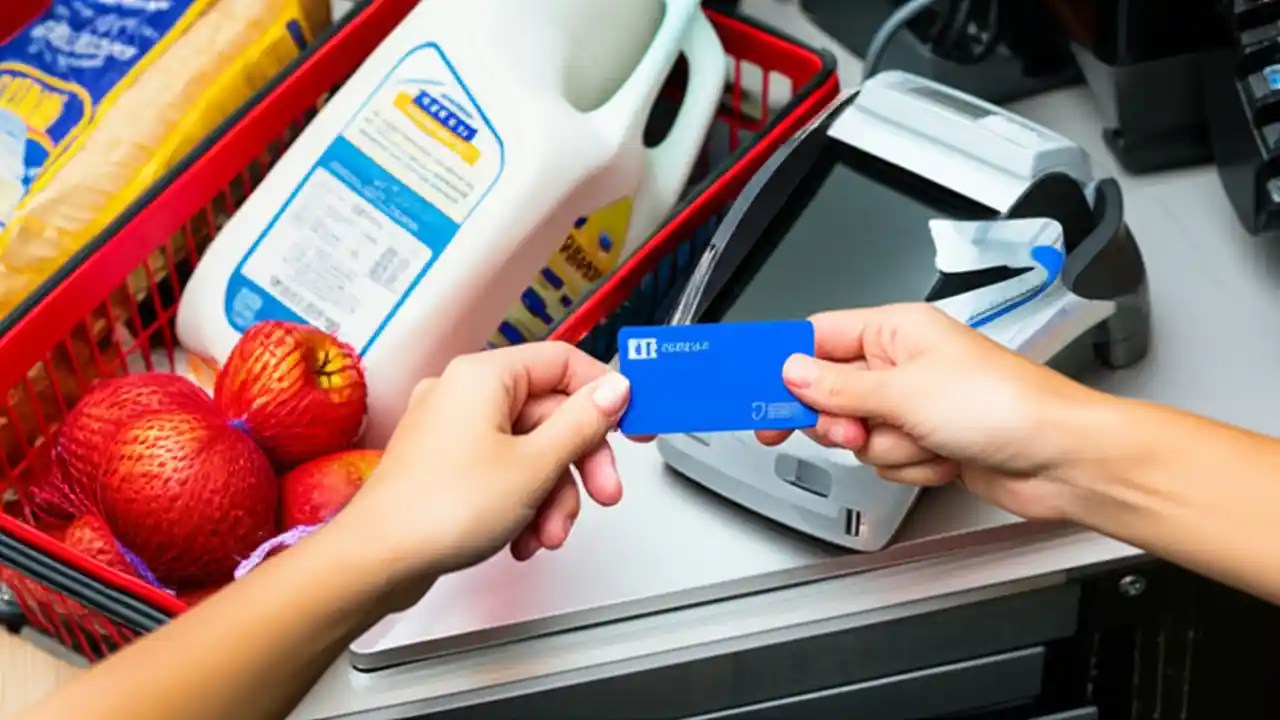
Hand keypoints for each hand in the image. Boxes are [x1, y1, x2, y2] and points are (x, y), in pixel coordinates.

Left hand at [325, 341, 630, 608]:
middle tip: (603, 493)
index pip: (564, 362)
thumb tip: (615, 389)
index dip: (606, 393)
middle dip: (579, 464)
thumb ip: (583, 423)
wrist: (378, 562)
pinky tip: (521, 539)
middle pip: (551, 415)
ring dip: (551, 495)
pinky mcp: (446, 465)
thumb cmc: (439, 509)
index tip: (634, 423)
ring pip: (530, 451)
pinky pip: (503, 472)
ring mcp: (452, 430)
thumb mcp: (535, 465)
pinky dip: (522, 504)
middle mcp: (464, 393)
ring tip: (549, 533)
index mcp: (484, 376)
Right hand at [758, 303, 1110, 520]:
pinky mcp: (929, 441)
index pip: (816, 338)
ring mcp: (915, 405)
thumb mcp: (904, 391)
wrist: (1060, 459)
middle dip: (844, 421)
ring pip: (858, 435)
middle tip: (857, 428)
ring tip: (926, 440)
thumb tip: (790, 374)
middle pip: (830, 393)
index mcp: (895, 328)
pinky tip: (943, 457)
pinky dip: (911, 466)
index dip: (781, 366)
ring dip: (888, 448)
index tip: (750, 389)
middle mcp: (902, 362)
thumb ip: (837, 386)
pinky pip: (888, 459)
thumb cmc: (1006, 405)